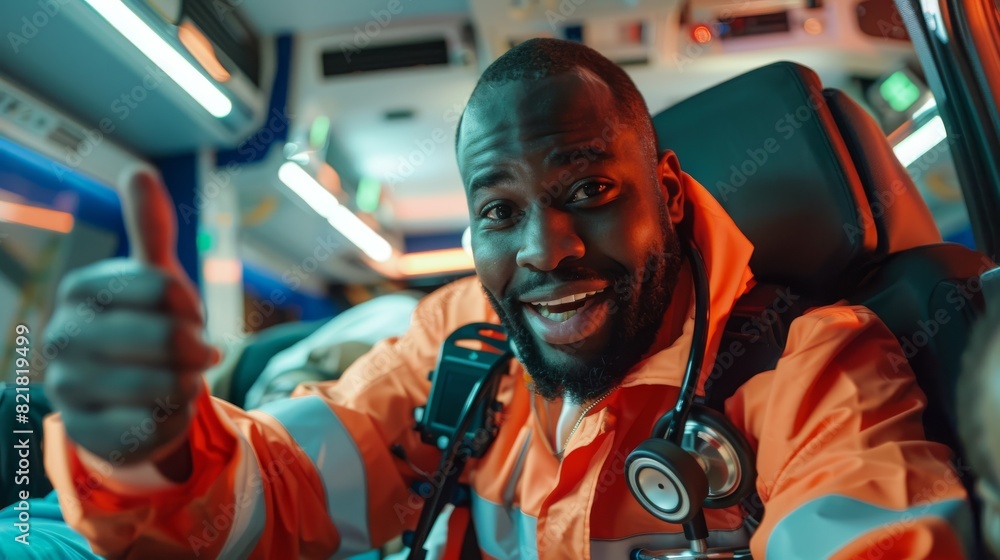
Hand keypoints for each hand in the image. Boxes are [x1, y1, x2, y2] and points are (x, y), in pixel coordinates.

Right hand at [45, 171, 218, 464]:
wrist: (122, 398)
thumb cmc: (142, 328)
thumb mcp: (152, 278)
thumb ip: (148, 227)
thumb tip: (137, 170)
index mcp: (80, 289)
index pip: (168, 289)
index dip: (194, 307)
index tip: (188, 315)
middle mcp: (62, 336)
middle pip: (170, 339)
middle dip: (199, 348)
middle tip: (198, 353)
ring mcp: (68, 388)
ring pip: (169, 386)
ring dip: (189, 385)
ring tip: (178, 380)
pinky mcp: (86, 435)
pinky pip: (158, 427)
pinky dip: (175, 420)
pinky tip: (160, 412)